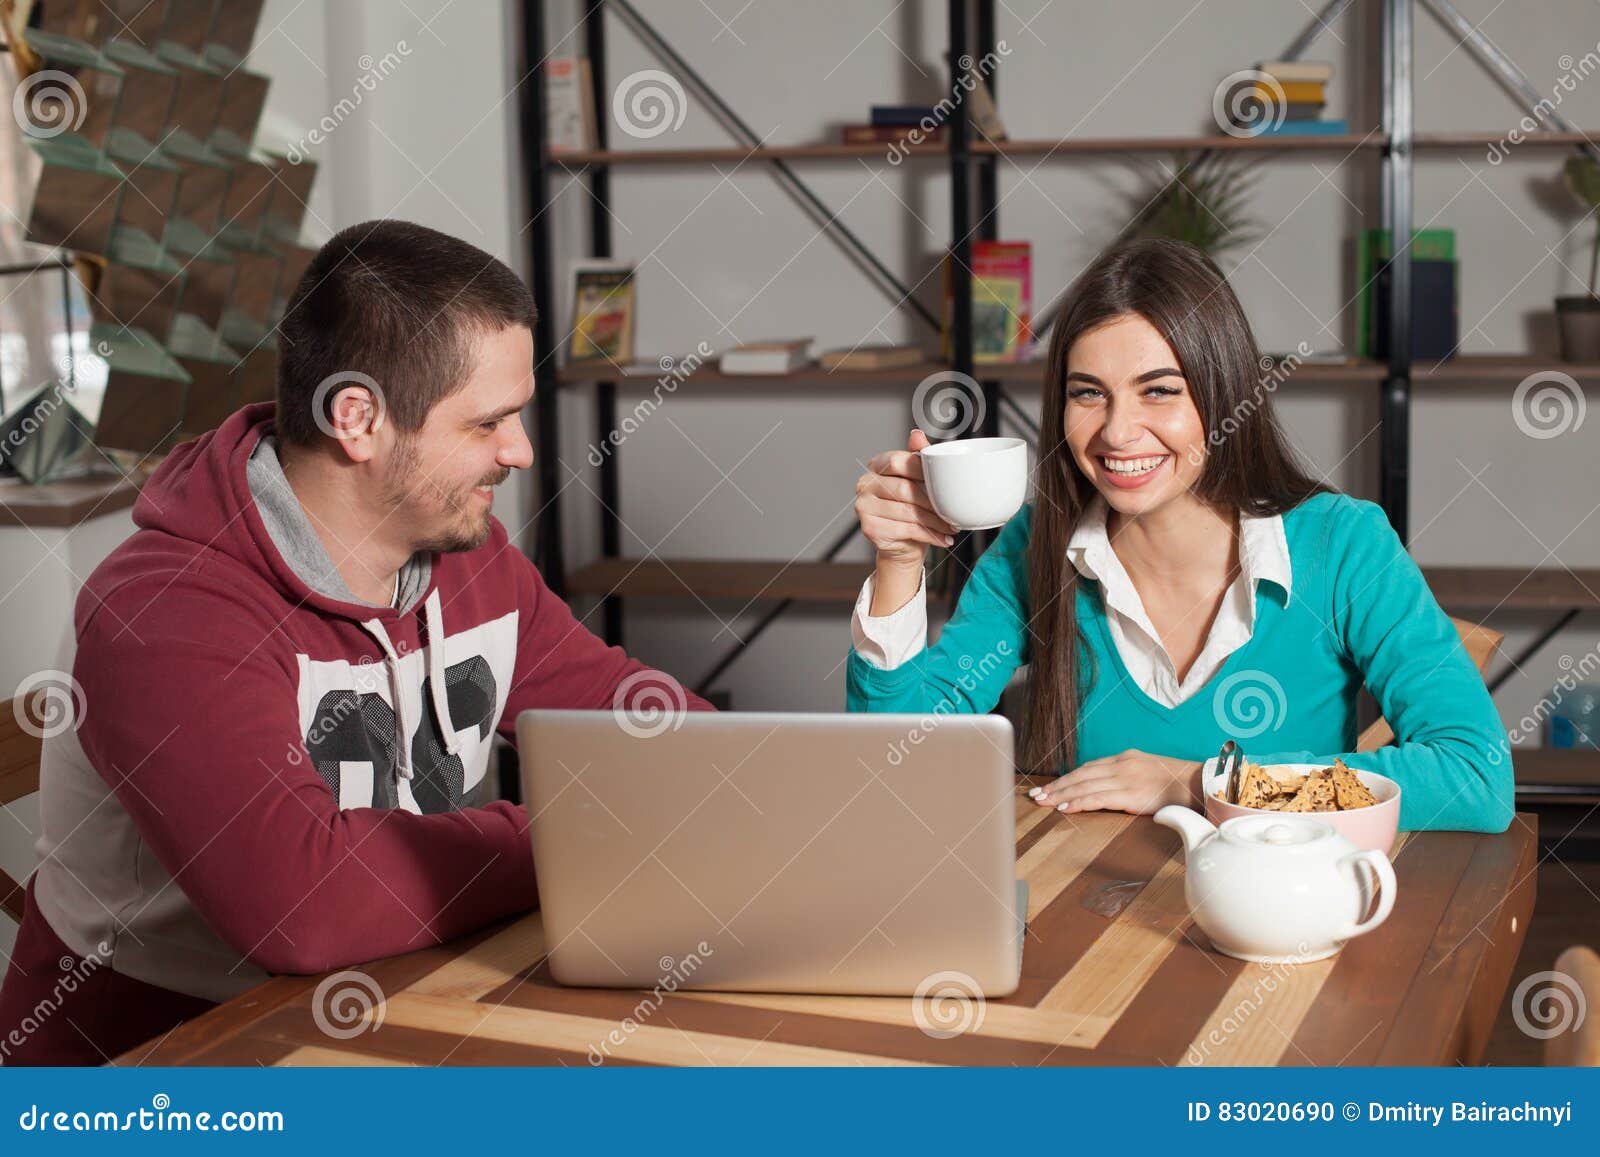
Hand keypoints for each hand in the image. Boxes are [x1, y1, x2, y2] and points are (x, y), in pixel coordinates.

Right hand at [854, 429, 956, 569]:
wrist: (903, 543)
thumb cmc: (912, 507)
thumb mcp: (918, 479)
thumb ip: (918, 457)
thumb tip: (917, 434)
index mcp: (877, 465)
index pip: (898, 461)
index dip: (921, 471)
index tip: (943, 482)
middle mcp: (865, 483)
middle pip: (903, 488)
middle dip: (932, 502)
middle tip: (951, 511)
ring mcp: (863, 506)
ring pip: (907, 511)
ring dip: (934, 522)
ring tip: (951, 527)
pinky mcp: (869, 527)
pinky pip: (904, 529)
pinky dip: (928, 535)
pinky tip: (941, 538)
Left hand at [1028, 750, 1201, 814]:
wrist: (1201, 784)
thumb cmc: (1180, 785)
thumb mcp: (1151, 775)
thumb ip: (1132, 781)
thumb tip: (1116, 793)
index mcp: (1126, 759)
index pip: (1089, 768)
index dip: (1068, 778)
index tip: (1051, 787)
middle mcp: (1122, 765)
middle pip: (1081, 774)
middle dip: (1057, 785)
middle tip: (1036, 795)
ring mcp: (1125, 778)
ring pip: (1084, 785)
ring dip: (1060, 794)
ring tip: (1043, 802)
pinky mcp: (1130, 793)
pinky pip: (1097, 797)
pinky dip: (1078, 802)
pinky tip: (1064, 807)